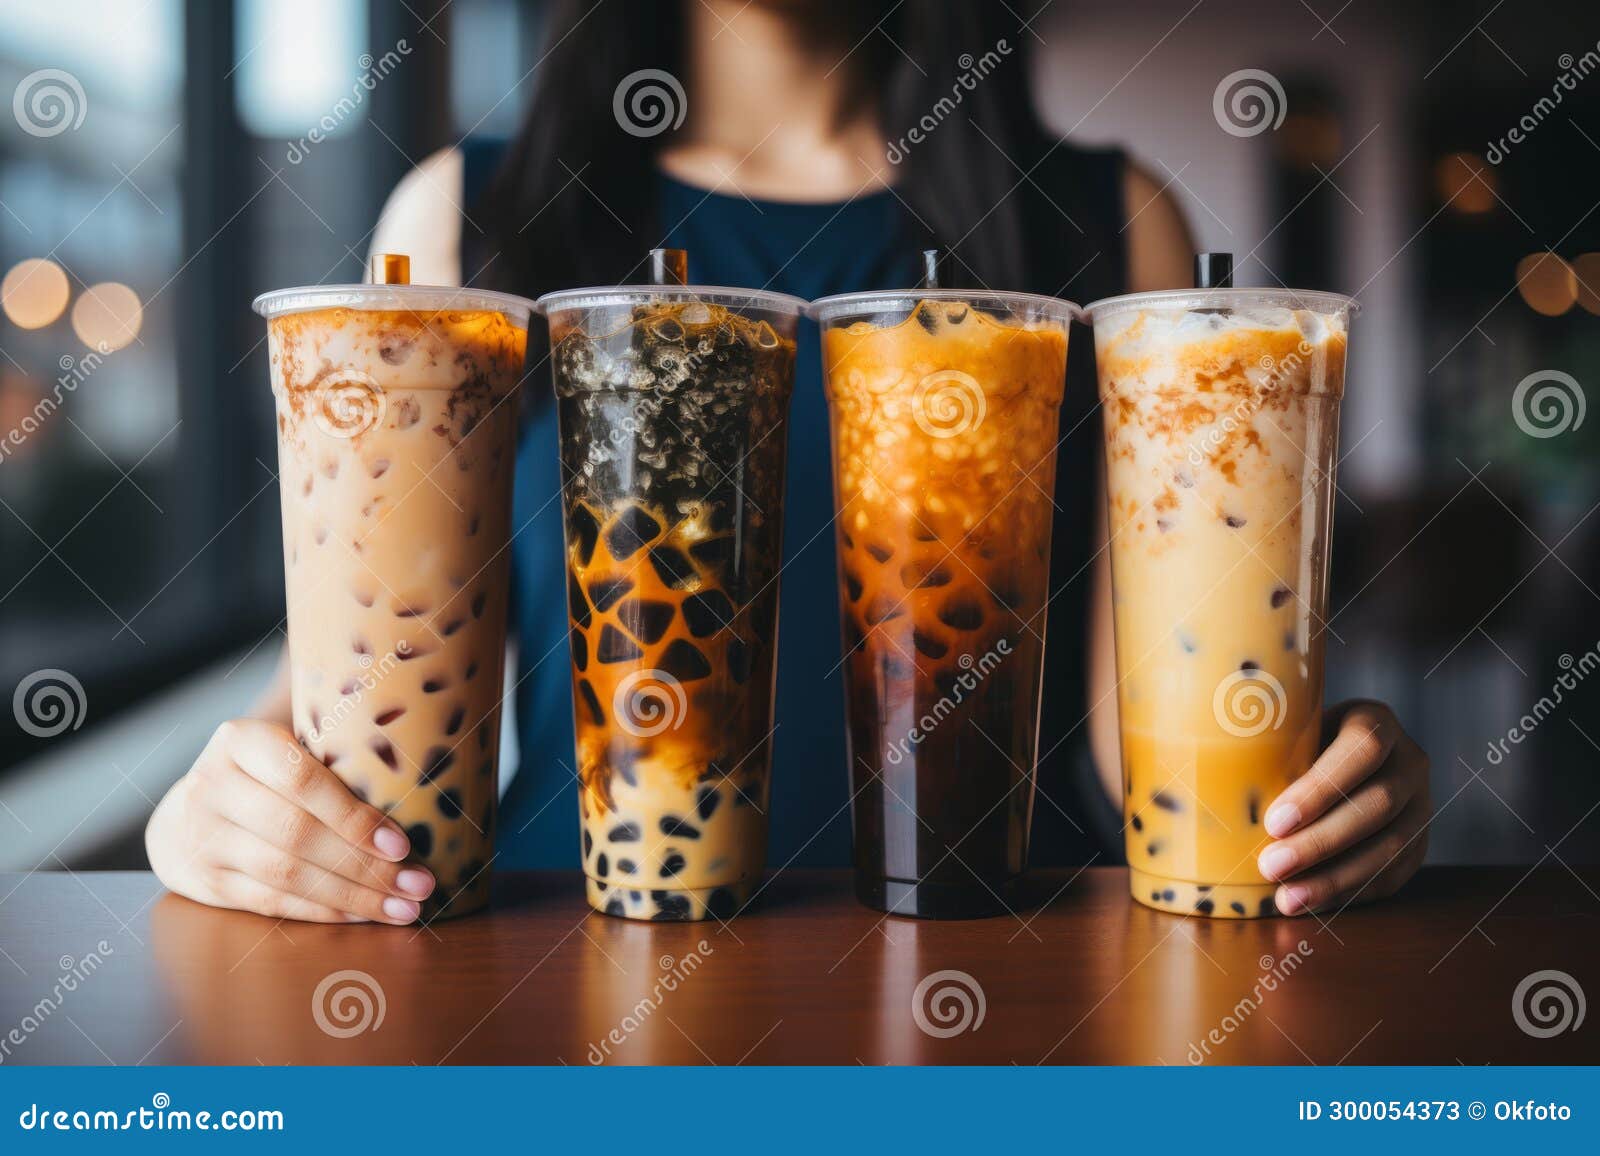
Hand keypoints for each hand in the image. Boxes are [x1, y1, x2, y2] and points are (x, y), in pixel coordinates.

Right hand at [146, 718, 433, 923]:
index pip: (301, 780)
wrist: (183, 813)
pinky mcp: (208, 882)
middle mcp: (213, 787)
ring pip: (287, 875)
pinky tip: (365, 913)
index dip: (353, 816)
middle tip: (419, 883)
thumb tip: (426, 792)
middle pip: (297, 835)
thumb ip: (336, 759)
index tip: (402, 844)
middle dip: (366, 865)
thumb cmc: (264, 775)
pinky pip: (274, 903)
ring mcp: (203, 838)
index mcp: (240, 741)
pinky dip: (325, 910)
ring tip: (404, 906)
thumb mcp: (287, 747)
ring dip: (354, 895)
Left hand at [1256, 700, 1430, 915]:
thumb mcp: (1278, 727)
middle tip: (1271, 866)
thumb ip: (1246, 739)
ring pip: (1391, 848)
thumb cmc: (1289, 743)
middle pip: (1377, 804)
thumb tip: (1171, 764)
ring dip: (1336, 878)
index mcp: (1374, 721)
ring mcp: (1421, 806)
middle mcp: (1409, 761)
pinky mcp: (1419, 844)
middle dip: (1322, 841)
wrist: (1335, 762)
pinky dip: (1351, 893)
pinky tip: (1312, 903)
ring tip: (1286, 898)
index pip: (1363, 748)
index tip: (1274, 820)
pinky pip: (1393, 876)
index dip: (1321, 788)